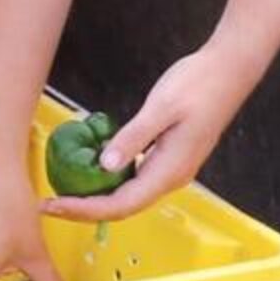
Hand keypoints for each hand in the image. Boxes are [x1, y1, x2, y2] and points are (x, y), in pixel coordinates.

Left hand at [42, 42, 263, 222]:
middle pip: (123, 206)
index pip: (120, 204)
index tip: (53, 206)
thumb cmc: (199, 85)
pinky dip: (111, 181)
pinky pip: (136, 179)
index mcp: (169, 170)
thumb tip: (104, 166)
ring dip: (96, 198)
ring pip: (129, 195)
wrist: (230, 70)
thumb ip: (134, 138)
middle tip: (49, 204)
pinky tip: (91, 171)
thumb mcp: (161, 108)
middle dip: (85, 209)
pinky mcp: (170, 156)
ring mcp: (172, 168)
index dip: (84, 209)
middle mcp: (171, 177)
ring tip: (65, 193)